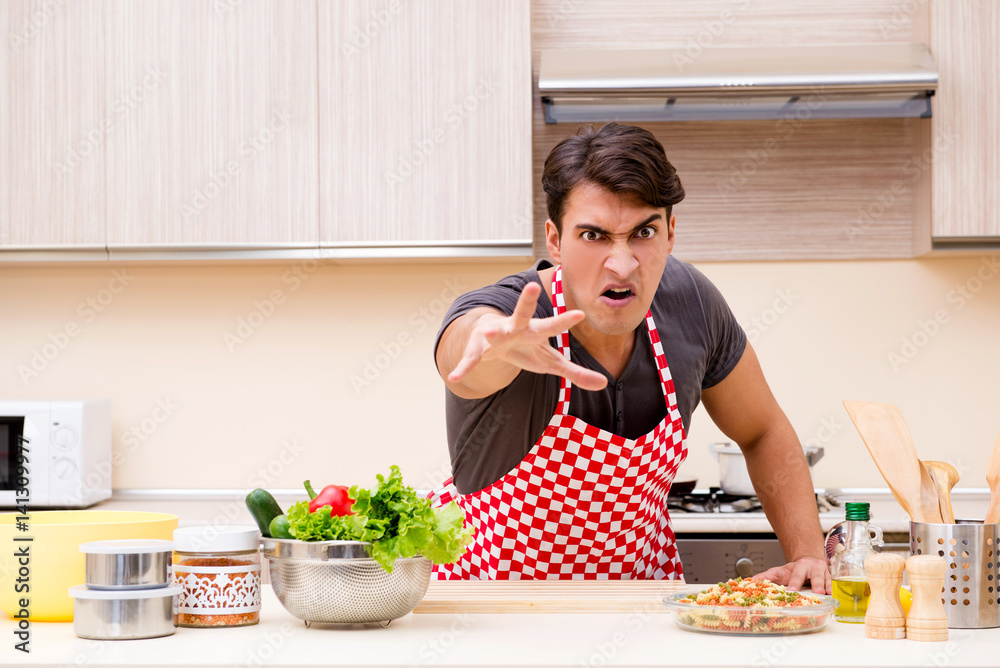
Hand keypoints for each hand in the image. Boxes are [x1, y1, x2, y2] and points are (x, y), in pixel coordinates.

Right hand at [448, 282, 608, 390]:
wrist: (492, 342)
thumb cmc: (526, 348)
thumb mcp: (551, 362)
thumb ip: (575, 372)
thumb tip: (605, 383)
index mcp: (536, 330)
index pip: (554, 324)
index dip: (566, 320)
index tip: (581, 313)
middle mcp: (515, 327)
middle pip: (523, 312)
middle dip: (527, 300)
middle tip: (532, 285)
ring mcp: (495, 335)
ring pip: (495, 331)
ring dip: (493, 331)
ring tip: (492, 331)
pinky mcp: (478, 347)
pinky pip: (471, 358)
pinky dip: (463, 367)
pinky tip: (455, 377)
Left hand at [754, 556, 830, 594]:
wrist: (810, 560)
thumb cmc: (794, 570)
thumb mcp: (780, 571)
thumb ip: (766, 576)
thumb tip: (751, 581)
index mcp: (800, 566)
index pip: (796, 575)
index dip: (794, 582)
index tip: (791, 590)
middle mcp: (814, 568)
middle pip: (815, 576)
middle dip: (817, 583)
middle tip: (817, 592)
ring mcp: (825, 573)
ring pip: (829, 579)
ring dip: (830, 587)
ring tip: (830, 594)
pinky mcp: (834, 579)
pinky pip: (837, 584)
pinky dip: (837, 590)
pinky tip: (838, 596)